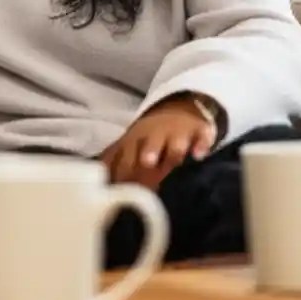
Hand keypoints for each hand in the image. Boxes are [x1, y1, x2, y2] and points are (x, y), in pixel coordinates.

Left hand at [99, 94, 217, 189]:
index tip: (124, 187)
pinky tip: (199, 155)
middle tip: (146, 163)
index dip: (125, 170)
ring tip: (174, 157)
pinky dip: (201, 145)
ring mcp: (178, 134)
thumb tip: (98, 186)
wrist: (177, 112)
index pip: (126, 156)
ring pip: (175, 143)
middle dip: (148, 153)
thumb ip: (114, 165)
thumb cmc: (147, 139)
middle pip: (149, 144)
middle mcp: (155, 136)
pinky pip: (202, 138)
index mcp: (134, 141)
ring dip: (173, 150)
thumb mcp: (128, 147)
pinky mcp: (199, 132)